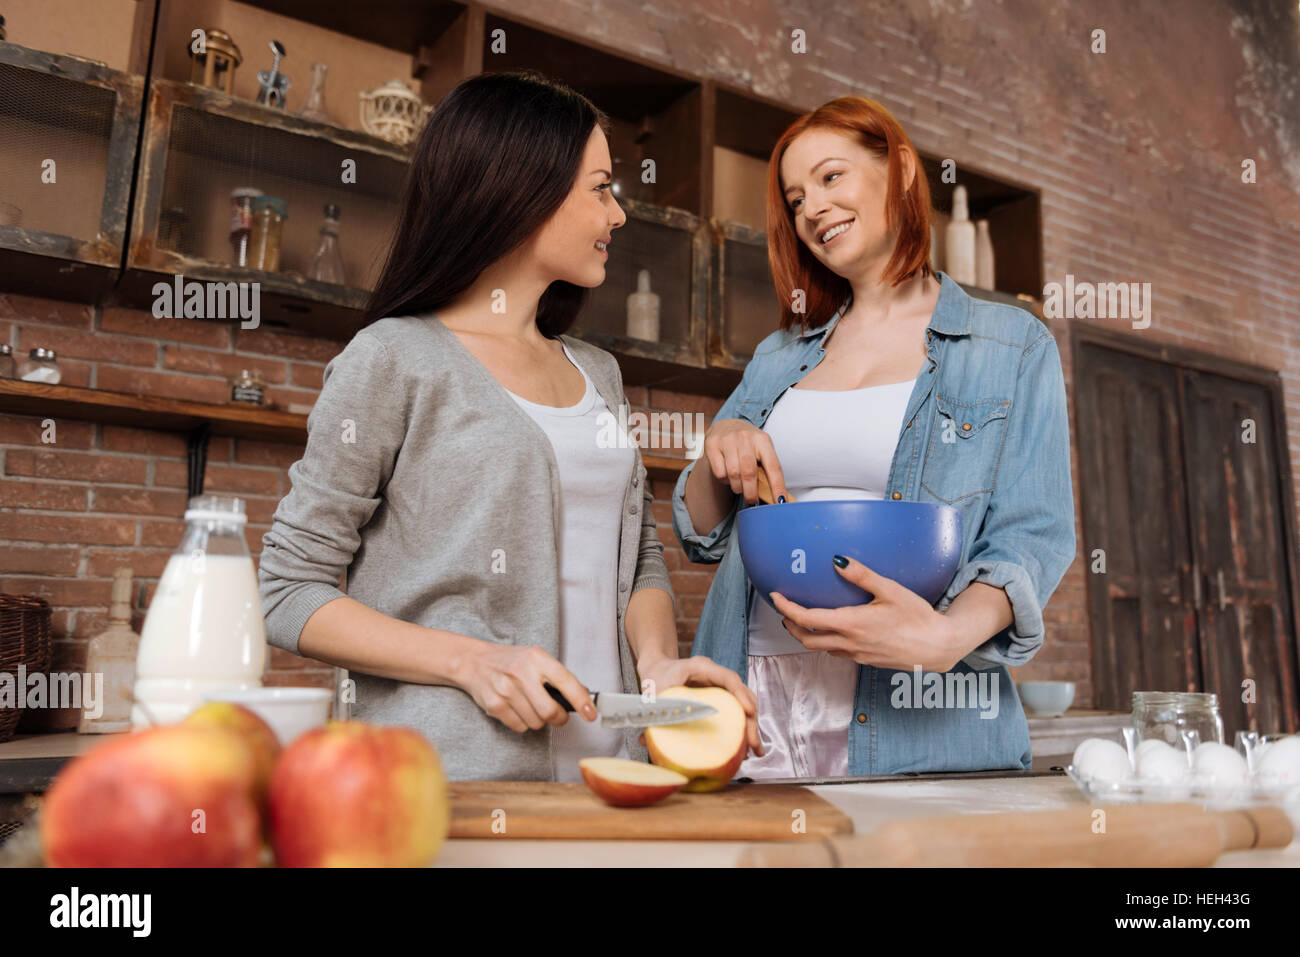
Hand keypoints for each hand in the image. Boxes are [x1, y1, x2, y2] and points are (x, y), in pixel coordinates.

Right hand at [455, 642, 597, 732]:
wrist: (473, 662)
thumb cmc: (510, 661)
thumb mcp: (535, 658)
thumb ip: (556, 676)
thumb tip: (581, 697)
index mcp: (537, 658)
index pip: (566, 681)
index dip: (581, 700)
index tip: (591, 714)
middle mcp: (521, 672)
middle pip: (550, 711)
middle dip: (558, 718)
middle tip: (557, 716)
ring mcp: (506, 690)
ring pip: (535, 722)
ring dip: (538, 720)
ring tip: (531, 706)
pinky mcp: (494, 705)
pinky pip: (519, 727)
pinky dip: (523, 723)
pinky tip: (517, 709)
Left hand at [636, 655, 763, 756]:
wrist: (657, 668)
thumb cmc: (656, 676)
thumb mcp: (654, 693)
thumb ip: (653, 713)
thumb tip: (645, 741)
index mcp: (701, 668)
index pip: (728, 678)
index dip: (740, 694)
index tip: (749, 711)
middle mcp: (715, 676)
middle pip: (741, 695)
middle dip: (751, 720)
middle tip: (755, 744)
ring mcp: (720, 686)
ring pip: (742, 704)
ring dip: (750, 726)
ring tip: (755, 750)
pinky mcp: (720, 697)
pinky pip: (735, 710)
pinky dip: (741, 727)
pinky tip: (743, 747)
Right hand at [703, 418, 789, 505]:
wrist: (726, 425)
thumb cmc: (748, 445)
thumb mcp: (761, 450)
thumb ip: (767, 469)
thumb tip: (777, 498)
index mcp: (763, 440)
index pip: (773, 467)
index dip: (777, 486)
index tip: (780, 502)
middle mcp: (746, 438)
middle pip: (749, 473)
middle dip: (751, 492)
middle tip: (752, 501)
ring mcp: (728, 440)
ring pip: (733, 474)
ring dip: (737, 487)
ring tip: (739, 487)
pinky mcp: (712, 445)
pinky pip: (719, 472)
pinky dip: (724, 481)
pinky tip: (728, 477)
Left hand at [771, 556, 961, 672]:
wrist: (938, 646)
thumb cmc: (918, 618)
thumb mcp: (891, 590)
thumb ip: (862, 575)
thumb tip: (838, 560)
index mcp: (852, 624)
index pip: (807, 619)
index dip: (787, 608)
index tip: (776, 597)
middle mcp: (850, 643)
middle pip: (807, 639)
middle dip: (790, 624)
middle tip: (784, 608)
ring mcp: (857, 655)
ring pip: (821, 649)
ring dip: (807, 635)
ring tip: (803, 618)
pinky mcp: (866, 661)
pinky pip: (837, 653)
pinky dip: (825, 642)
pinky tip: (832, 630)